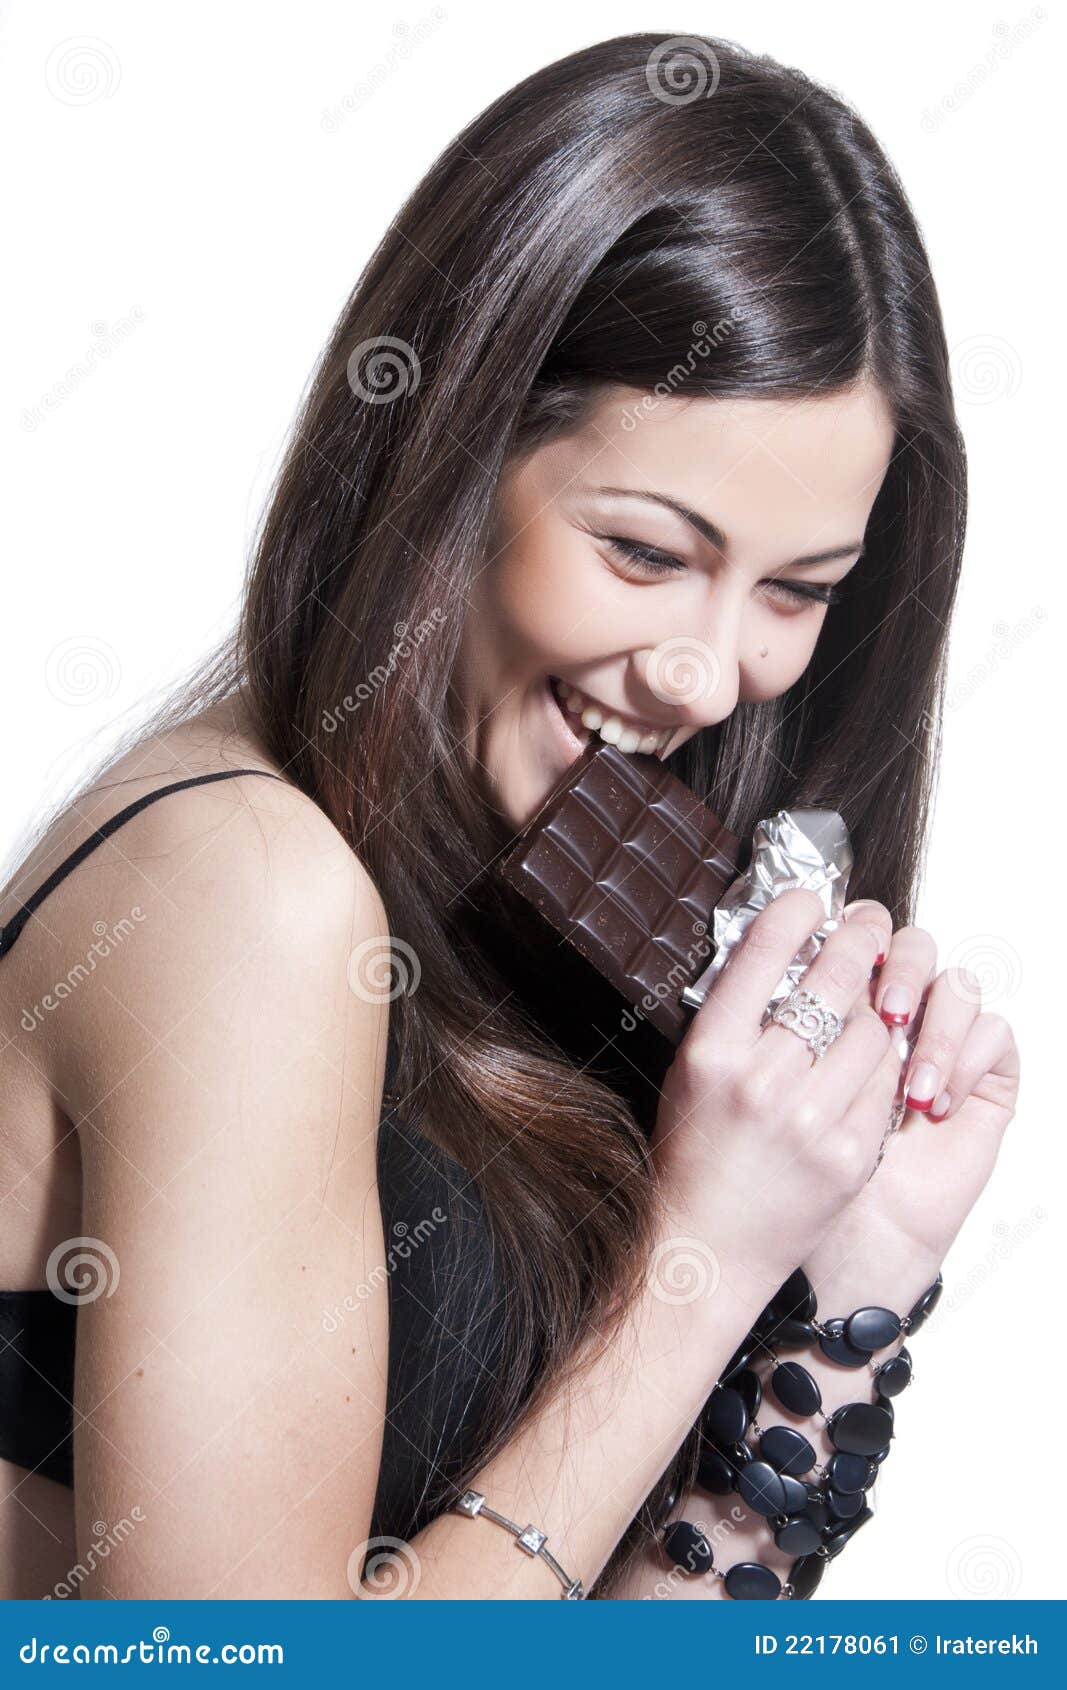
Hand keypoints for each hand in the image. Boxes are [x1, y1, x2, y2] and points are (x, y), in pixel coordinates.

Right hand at [651, 888, 901, 1296]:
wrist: (705, 1248)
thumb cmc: (693, 1155)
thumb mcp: (692, 1072)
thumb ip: (734, 1017)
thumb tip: (788, 949)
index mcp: (712, 1053)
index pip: (764, 952)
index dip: (796, 911)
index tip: (811, 900)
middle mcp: (761, 1081)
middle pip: (834, 979)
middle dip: (861, 940)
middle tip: (869, 927)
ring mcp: (810, 1121)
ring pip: (876, 1030)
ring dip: (877, 1012)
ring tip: (866, 1011)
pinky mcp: (850, 1156)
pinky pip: (888, 1085)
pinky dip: (885, 1068)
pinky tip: (869, 1067)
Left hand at [802, 901, 1019, 1297]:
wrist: (852, 1239)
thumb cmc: (802, 1165)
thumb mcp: (775, 1092)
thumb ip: (780, 1025)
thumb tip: (779, 957)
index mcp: (845, 999)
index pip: (860, 931)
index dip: (855, 931)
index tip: (843, 950)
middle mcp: (899, 1010)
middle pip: (911, 945)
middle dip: (898, 970)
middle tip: (886, 1010)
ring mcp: (943, 1039)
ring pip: (956, 984)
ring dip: (937, 1026)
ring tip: (912, 1083)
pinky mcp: (986, 1076)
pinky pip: (994, 1034)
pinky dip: (965, 1059)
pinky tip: (934, 1104)